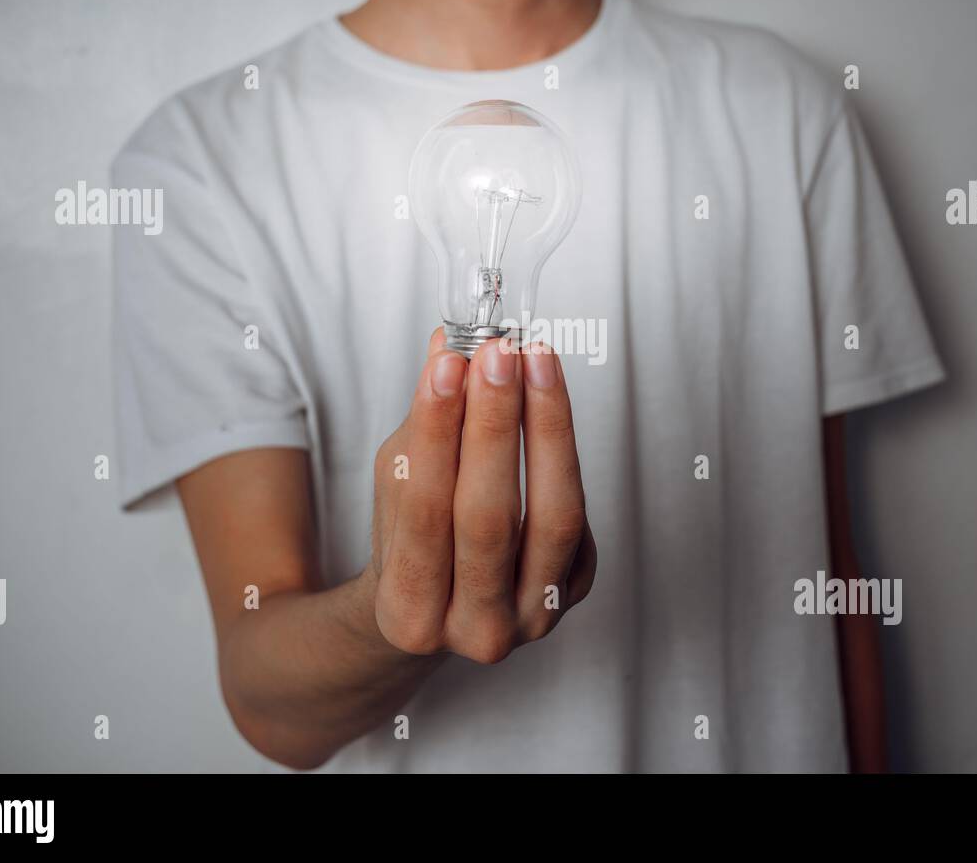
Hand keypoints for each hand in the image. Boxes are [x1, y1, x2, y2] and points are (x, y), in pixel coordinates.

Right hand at [367, 329, 595, 663]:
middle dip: (495, 424)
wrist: (440, 606)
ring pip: (554, 518)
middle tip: (499, 352)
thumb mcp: (398, 486)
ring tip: (536, 360)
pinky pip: (579, 518)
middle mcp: (477, 632)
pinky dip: (562, 453)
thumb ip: (425, 424)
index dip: (438, 433)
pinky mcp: (575, 593)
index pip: (426, 511)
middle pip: (491, 519)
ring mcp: (533, 619)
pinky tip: (549, 399)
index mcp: (409, 614)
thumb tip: (451, 345)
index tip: (449, 365)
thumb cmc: (413, 540)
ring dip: (546, 427)